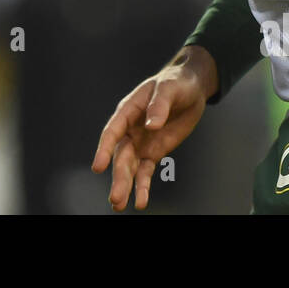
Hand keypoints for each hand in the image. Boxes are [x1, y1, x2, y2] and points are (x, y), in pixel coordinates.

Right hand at [91, 47, 216, 210]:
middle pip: (120, 156)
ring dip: (125, 185)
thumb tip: (151, 125)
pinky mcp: (154, 152)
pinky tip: (141, 202)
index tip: (98, 167)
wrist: (191, 88)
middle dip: (118, 177)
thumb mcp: (169, 88)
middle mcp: (130, 130)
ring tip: (119, 205)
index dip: (104, 149)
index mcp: (128, 111)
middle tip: (116, 198)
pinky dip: (143, 186)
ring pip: (130, 167)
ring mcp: (141, 142)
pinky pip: (146, 172)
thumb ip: (159, 105)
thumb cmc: (176, 82)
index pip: (112, 132)